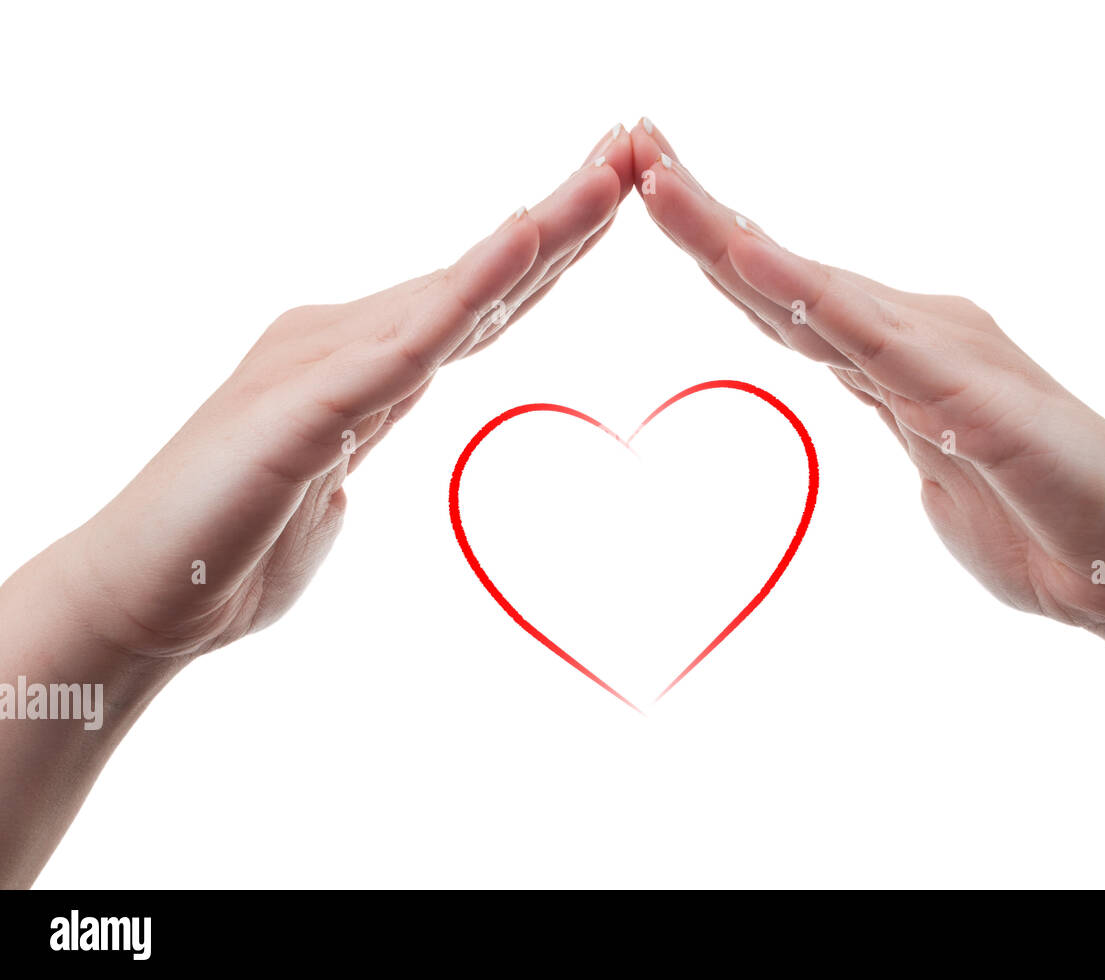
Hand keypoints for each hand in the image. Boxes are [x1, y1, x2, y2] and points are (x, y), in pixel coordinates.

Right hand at [59, 124, 635, 659]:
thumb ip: (349, 457)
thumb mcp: (321, 494)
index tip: (613, 203)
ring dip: (540, 233)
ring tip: (610, 175)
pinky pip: (406, 341)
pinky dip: (469, 289)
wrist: (138, 605)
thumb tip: (357, 465)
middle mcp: (345, 344)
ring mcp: (324, 366)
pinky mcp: (307, 407)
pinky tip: (523, 239)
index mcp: (360, 366)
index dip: (549, 254)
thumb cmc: (229, 553)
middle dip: (564, 217)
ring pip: (454, 291)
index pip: (477, 304)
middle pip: (479, 278)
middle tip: (633, 148)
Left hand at [629, 119, 1104, 654]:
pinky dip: (807, 297)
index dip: (714, 246)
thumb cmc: (1043, 529)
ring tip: (660, 177)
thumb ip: (907, 434)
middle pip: (785, 273)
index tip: (648, 194)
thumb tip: (891, 419)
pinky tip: (748, 256)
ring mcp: (942, 360)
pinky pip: (874, 343)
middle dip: (701, 212)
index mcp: (896, 359)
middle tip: (633, 143)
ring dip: (731, 233)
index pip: (784, 297)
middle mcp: (914, 338)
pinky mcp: (972, 400)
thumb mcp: (942, 477)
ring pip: (815, 287)